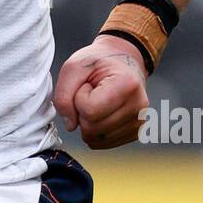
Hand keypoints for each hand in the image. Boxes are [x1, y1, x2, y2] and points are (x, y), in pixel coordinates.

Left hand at [53, 34, 148, 148]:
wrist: (123, 60)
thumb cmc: (98, 62)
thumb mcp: (73, 67)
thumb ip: (63, 95)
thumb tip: (70, 126)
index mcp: (127, 85)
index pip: (89, 110)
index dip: (79, 98)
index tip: (88, 85)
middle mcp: (139, 107)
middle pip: (92, 128)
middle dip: (82, 112)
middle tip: (91, 93)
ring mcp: (140, 122)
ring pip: (96, 139)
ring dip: (88, 122)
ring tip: (98, 101)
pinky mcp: (136, 133)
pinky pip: (102, 143)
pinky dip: (95, 130)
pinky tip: (102, 112)